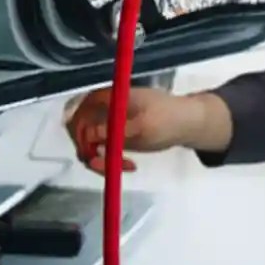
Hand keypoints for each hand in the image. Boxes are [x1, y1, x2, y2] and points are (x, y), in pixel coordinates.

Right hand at [64, 86, 198, 175]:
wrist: (186, 123)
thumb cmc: (167, 119)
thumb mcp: (143, 127)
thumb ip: (115, 132)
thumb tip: (88, 135)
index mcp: (106, 97)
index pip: (79, 115)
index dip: (80, 137)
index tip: (94, 155)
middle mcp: (101, 107)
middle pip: (78, 131)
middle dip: (89, 152)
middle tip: (107, 167)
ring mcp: (106, 120)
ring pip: (87, 143)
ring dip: (99, 160)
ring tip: (125, 166)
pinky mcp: (112, 133)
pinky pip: (99, 149)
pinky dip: (107, 161)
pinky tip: (128, 165)